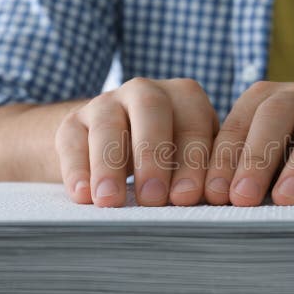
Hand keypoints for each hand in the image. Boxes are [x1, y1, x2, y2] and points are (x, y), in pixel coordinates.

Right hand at [55, 78, 218, 206]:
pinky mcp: (73, 121)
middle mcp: (147, 91)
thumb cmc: (168, 161)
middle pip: (151, 110)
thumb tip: (219, 201)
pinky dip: (77, 169)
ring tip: (110, 201)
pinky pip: (73, 140)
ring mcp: (107, 102)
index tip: (187, 197)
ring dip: (110, 165)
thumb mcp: (190, 161)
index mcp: (186, 97)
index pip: (194, 124)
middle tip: (153, 198)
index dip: (192, 161)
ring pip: (108, 124)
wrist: (111, 148)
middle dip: (153, 156)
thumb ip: (205, 175)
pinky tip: (82, 195)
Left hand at [203, 81, 293, 206]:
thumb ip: (244, 171)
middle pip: (274, 114)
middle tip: (240, 199)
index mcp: (265, 97)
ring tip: (284, 200)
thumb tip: (209, 204)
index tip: (210, 196)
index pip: (237, 124)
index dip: (222, 159)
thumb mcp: (274, 154)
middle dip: (254, 157)